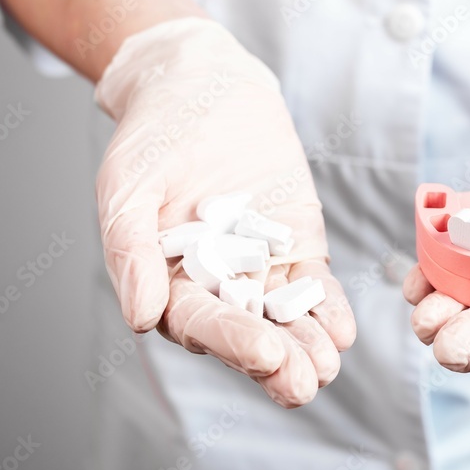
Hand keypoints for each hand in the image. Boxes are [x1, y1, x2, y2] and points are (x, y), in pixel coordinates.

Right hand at [94, 18, 355, 406]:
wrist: (201, 87)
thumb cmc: (152, 137)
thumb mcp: (128, 187)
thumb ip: (131, 251)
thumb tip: (140, 318)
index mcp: (165, 281)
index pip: (198, 321)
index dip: (229, 338)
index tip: (263, 352)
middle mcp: (214, 284)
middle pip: (246, 331)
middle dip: (275, 360)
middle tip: (303, 383)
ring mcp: (259, 266)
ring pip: (284, 317)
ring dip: (306, 344)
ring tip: (327, 366)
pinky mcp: (295, 244)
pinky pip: (312, 283)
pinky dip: (327, 307)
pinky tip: (342, 330)